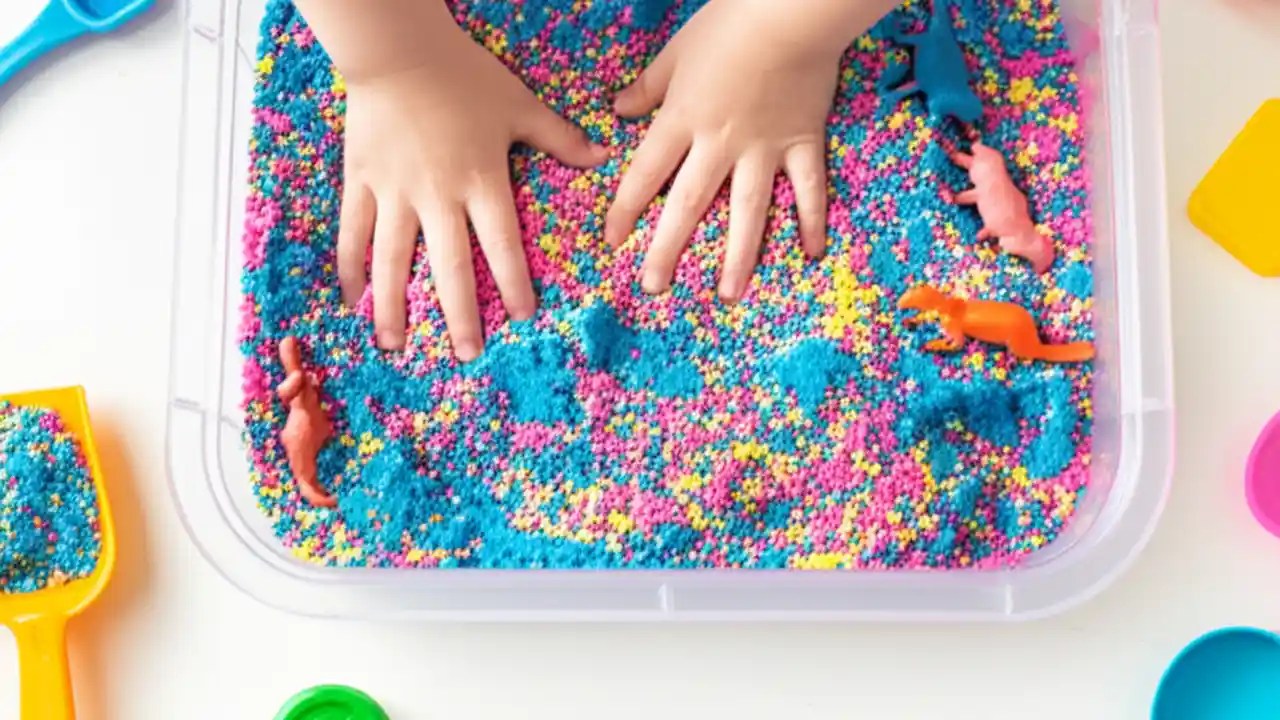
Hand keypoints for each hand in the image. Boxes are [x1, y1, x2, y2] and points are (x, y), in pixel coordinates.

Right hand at [337, 23, 605, 358]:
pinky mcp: (361, 183)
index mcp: (481, 182)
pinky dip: (351, 268)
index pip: (503, 245)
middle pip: (450, 269)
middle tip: (465, 356)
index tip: (524, 317)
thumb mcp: (519, 105)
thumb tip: (600, 158)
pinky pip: (353, 233)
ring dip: (395, 308)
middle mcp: (437, 197)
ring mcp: (394, 193)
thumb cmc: (463, 76)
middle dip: (459, 316)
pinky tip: (352, 301)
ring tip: (395, 346)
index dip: (515, 284)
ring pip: (393, 262)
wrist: (397, 50)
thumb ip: (559, 137)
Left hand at [604, 1, 846, 301]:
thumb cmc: (729, 25)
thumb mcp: (675, 54)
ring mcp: (764, 149)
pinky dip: (812, 220)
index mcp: (683, 120)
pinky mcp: (803, 144)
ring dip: (738, 255)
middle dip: (668, 249)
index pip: (645, 174)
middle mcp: (719, 144)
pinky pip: (809, 189)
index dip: (625, 209)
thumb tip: (617, 111)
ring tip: (729, 294)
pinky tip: (811, 253)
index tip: (611, 241)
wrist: (790, 11)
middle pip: (688, 204)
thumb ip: (647, 88)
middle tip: (654, 288)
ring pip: (747, 211)